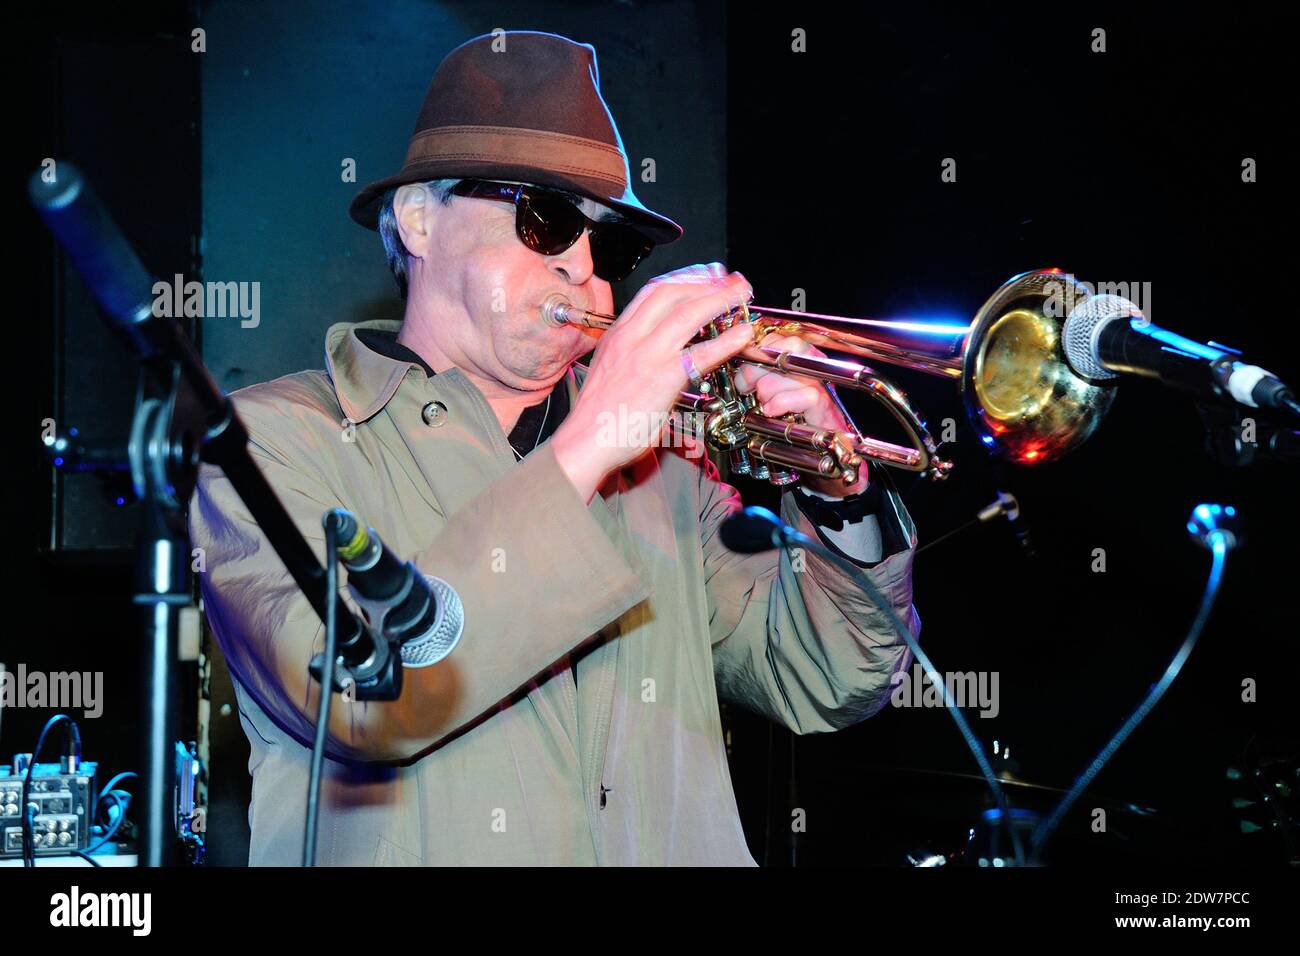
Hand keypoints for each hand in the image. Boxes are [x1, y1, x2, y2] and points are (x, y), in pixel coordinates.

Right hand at [552, 263, 755, 501]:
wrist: (584, 442)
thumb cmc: (597, 417)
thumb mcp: (610, 372)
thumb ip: (632, 356)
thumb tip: (656, 354)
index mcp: (618, 334)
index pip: (652, 291)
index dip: (684, 278)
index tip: (704, 274)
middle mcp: (631, 337)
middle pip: (672, 292)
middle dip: (707, 279)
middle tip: (730, 278)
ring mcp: (647, 355)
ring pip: (689, 313)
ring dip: (720, 298)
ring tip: (742, 293)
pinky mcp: (663, 377)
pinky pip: (702, 352)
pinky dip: (727, 340)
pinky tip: (743, 334)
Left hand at [732, 334, 868, 497]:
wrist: (827, 456)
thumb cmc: (795, 424)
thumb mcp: (771, 396)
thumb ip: (757, 377)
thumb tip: (735, 365)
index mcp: (802, 359)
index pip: (780, 337)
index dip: (758, 348)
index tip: (743, 362)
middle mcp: (814, 368)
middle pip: (786, 348)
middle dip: (758, 366)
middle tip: (747, 387)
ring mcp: (822, 386)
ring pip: (789, 371)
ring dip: (767, 390)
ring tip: (763, 403)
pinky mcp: (825, 407)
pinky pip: (805, 395)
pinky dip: (782, 403)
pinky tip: (772, 412)